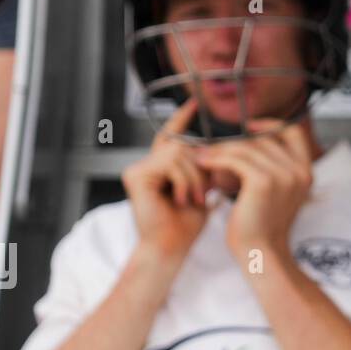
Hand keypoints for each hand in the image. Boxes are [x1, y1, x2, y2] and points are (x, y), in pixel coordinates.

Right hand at [122, 98, 214, 263]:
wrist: (171, 248)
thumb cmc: (186, 226)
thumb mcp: (201, 190)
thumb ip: (203, 168)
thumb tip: (215, 148)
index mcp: (162, 167)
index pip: (172, 136)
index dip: (182, 118)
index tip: (195, 102)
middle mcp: (147, 164)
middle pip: (182, 146)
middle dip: (200, 169)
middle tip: (204, 194)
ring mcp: (138, 169)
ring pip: (178, 154)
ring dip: (194, 178)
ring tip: (194, 200)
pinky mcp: (135, 175)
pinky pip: (169, 163)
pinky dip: (183, 181)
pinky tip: (182, 199)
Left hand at [193, 118, 313, 265]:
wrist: (261, 254)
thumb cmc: (261, 227)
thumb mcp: (274, 193)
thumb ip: (271, 168)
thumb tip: (247, 142)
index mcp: (305, 172)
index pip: (293, 132)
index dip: (270, 125)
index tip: (248, 128)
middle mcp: (299, 171)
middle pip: (264, 138)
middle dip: (235, 141)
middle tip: (212, 147)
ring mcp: (283, 175)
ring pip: (246, 147)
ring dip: (221, 150)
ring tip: (203, 156)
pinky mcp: (263, 181)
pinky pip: (235, 159)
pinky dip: (216, 158)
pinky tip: (204, 164)